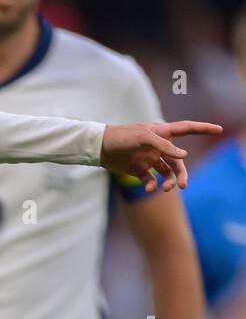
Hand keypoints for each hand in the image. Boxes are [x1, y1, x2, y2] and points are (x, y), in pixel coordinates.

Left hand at [101, 121, 221, 192]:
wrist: (99, 148)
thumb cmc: (121, 137)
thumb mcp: (144, 138)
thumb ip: (164, 146)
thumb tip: (183, 155)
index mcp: (162, 133)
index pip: (187, 129)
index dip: (203, 129)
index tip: (218, 129)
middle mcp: (158, 146)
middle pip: (178, 161)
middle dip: (182, 173)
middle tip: (183, 185)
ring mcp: (149, 158)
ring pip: (167, 172)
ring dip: (169, 181)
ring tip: (164, 189)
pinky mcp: (139, 170)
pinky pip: (152, 180)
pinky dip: (153, 185)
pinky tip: (150, 188)